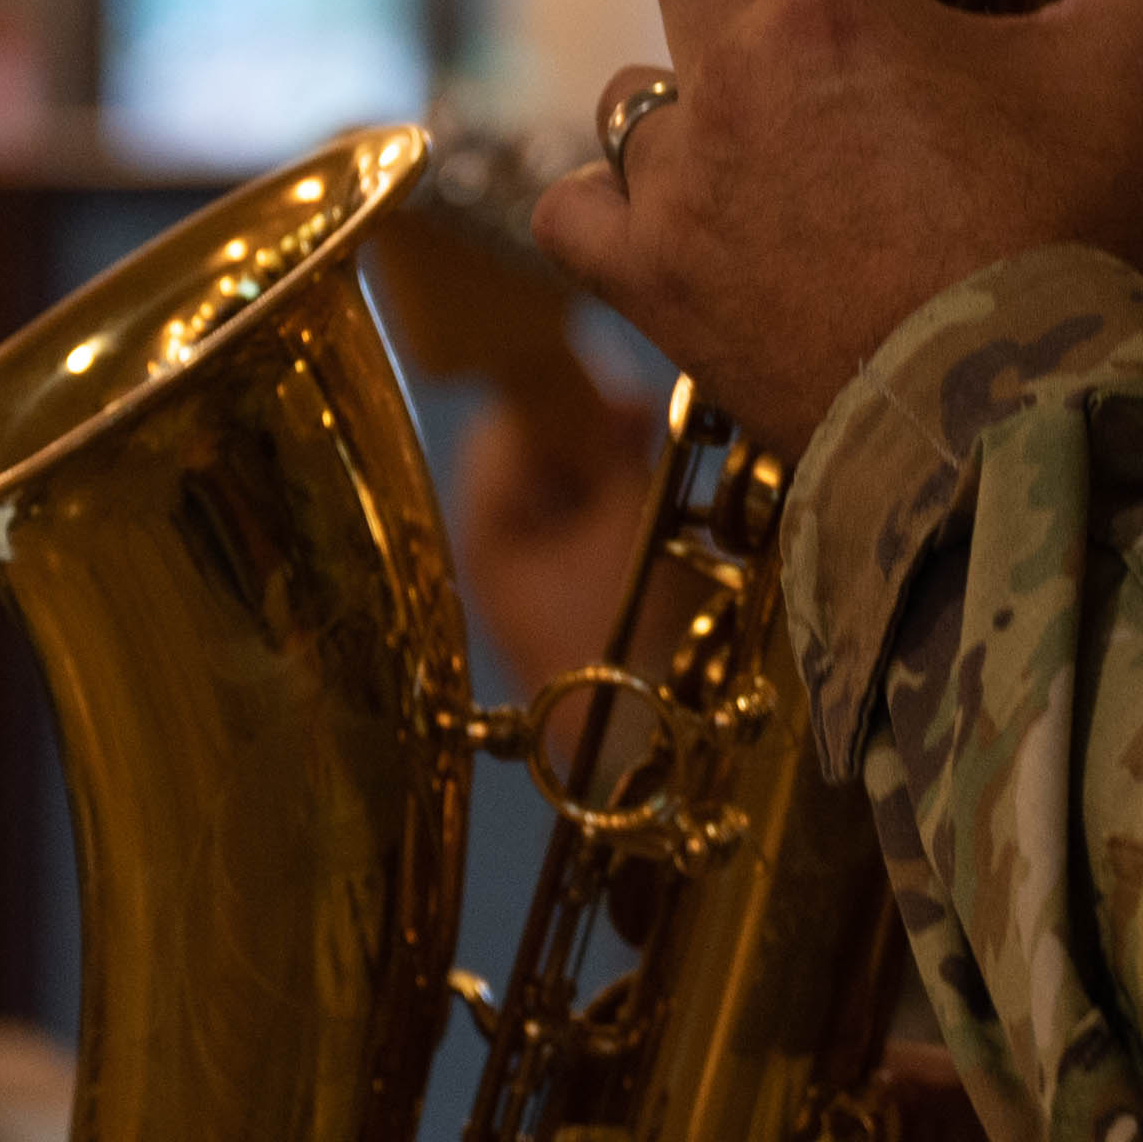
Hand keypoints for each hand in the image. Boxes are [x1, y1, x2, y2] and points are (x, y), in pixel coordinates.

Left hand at [453, 397, 654, 692]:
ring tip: (656, 461)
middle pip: (531, 460)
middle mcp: (496, 550)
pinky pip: (584, 530)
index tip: (629, 395)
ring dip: (606, 469)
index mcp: (486, 528)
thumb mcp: (626, 525)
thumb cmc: (625, 632)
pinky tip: (653, 504)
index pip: (506, 430)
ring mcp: (532, 579)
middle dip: (587, 433)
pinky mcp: (569, 600)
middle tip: (649, 423)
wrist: (642, 746)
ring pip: (563, 494)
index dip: (562, 398)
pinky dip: (615, 508)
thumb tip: (616, 395)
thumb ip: (612, 449)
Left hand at [534, 0, 1142, 453]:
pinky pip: (570, 212)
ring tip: (769, 153)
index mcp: (831, 5)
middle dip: (763, 2)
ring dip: (691, 105)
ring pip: (636, 91)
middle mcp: (729, 77)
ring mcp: (676, 184)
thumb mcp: (1132, 79)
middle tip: (842, 68)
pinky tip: (667, 219)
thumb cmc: (1065, 235)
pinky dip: (607, 209)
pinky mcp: (649, 282)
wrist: (1004, 416)